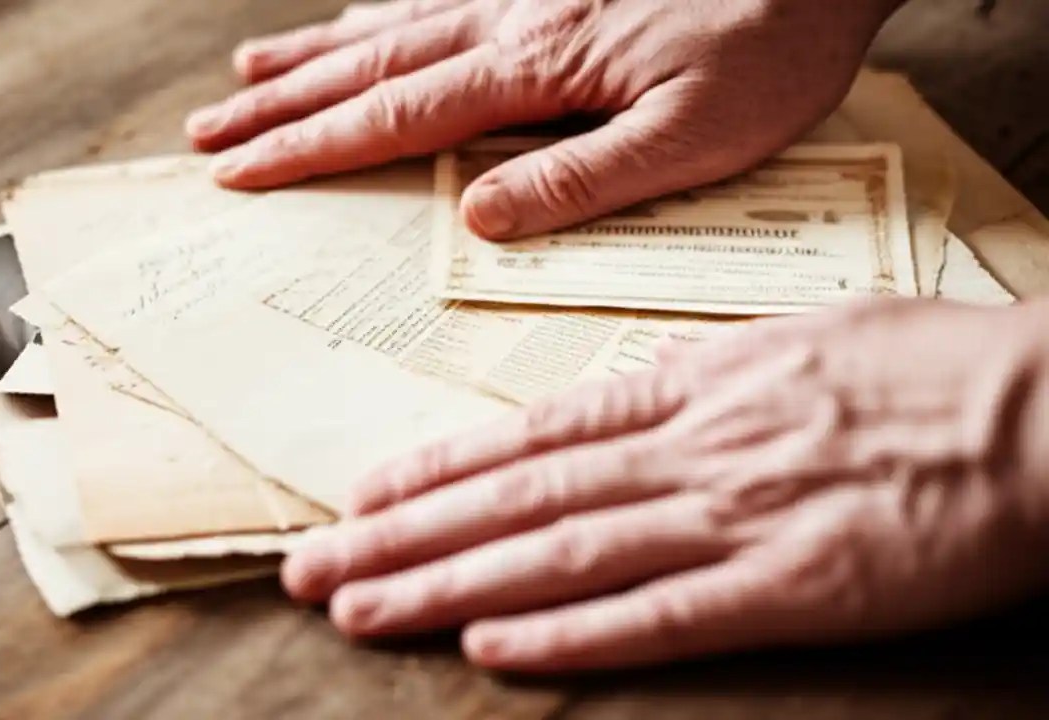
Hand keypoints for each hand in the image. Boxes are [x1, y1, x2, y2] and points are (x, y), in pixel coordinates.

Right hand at [186, 0, 903, 238]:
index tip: (240, 170)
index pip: (396, 119)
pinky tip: (357, 24)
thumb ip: (584, 179)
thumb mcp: (694, 136)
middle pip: (369, 68)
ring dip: (312, 55)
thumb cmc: (772, 43)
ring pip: (391, 26)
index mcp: (535, 69)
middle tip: (207, 127)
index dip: (310, 146)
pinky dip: (380, 15)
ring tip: (246, 72)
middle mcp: (510, 20)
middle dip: (281, 103)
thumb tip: (479, 218)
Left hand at [280, 297, 1048, 672]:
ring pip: (560, 554)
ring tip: (365, 609)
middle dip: (405, 535)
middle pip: (518, 497)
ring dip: (450, 583)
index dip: (440, 469)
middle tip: (313, 564)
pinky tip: (493, 646)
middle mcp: (690, 453)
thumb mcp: (792, 342)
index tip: (366, 495)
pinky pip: (661, 616)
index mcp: (693, 390)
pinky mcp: (791, 588)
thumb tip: (615, 406)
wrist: (1046, 412)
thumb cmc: (927, 368)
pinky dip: (572, 633)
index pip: (535, 435)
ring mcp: (734, 520)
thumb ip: (696, 380)